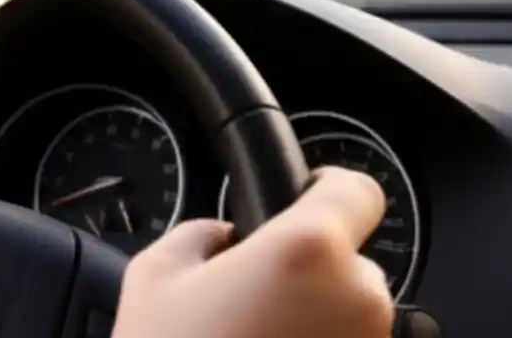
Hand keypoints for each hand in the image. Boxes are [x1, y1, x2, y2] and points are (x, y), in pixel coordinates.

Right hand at [112, 167, 392, 337]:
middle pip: (348, 260)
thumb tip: (222, 239)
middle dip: (307, 273)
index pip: (357, 191)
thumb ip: (200, 235)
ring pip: (352, 315)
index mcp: (307, 251)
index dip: (328, 189)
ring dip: (317, 321)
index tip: (311, 196)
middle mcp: (358, 300)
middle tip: (253, 301)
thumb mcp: (154, 278)